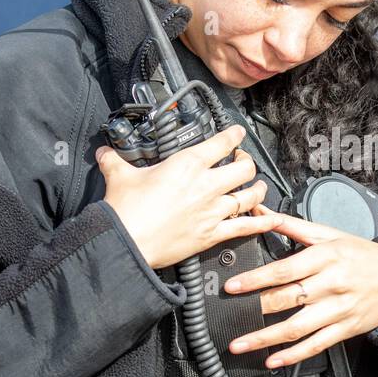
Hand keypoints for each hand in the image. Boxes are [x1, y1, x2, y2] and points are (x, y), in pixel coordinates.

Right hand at [95, 125, 285, 269]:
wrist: (127, 242)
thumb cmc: (126, 212)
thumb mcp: (119, 175)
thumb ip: (115, 160)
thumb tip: (106, 153)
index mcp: (187, 165)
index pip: (221, 142)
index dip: (235, 135)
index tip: (238, 133)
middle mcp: (206, 185)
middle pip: (244, 167)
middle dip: (247, 161)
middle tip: (243, 161)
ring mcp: (213, 211)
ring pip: (250, 195)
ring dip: (258, 189)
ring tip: (258, 186)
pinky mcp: (213, 234)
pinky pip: (246, 227)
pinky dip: (262, 222)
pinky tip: (272, 219)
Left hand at [222, 204, 377, 368]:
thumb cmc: (360, 255)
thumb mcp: (329, 234)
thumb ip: (291, 226)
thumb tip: (259, 213)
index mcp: (326, 257)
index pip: (285, 269)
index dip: (257, 279)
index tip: (233, 286)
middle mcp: (332, 284)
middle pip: (288, 299)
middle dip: (255, 308)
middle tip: (227, 315)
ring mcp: (339, 310)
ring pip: (298, 327)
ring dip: (266, 338)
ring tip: (239, 344)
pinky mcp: (345, 329)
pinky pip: (316, 344)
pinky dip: (293, 355)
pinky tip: (273, 360)